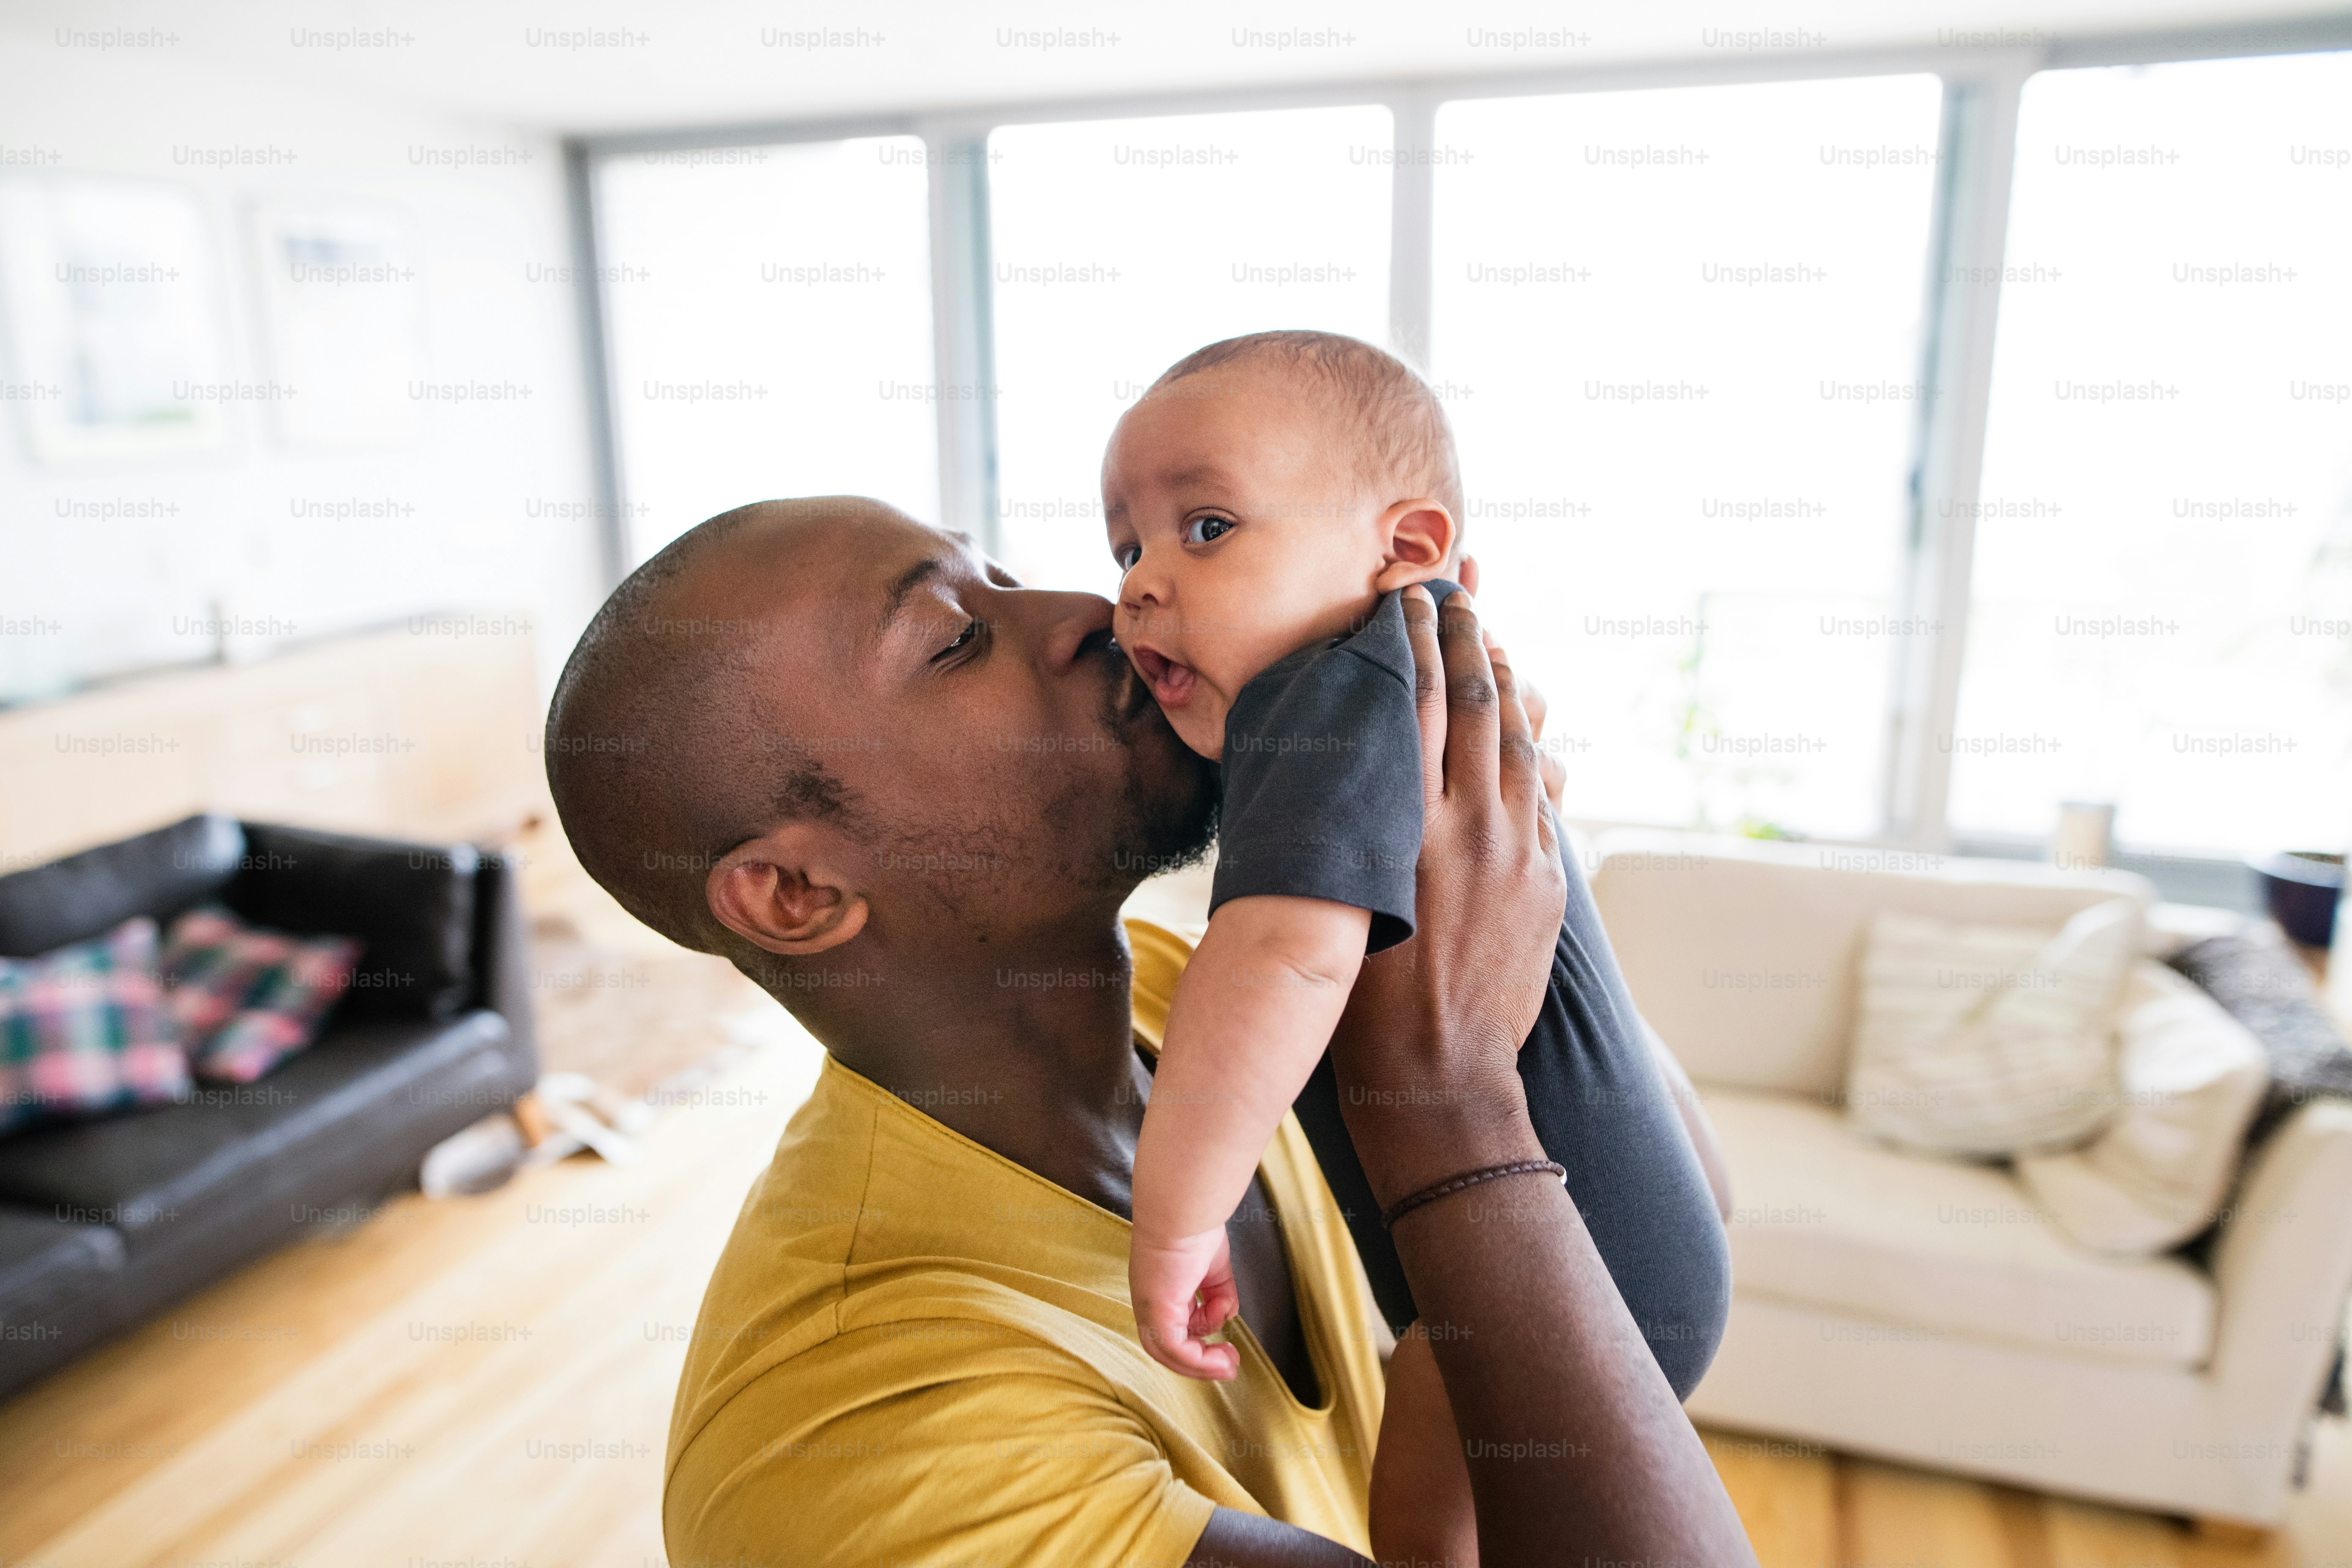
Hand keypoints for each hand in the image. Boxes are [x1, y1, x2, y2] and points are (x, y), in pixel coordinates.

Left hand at [1130, 1224, 1240, 1380]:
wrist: (1184, 1207)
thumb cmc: (1195, 1226)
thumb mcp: (1213, 1267)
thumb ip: (1219, 1293)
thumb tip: (1226, 1315)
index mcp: (1157, 1289)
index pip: (1170, 1329)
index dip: (1197, 1342)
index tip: (1224, 1346)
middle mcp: (1147, 1301)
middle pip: (1166, 1347)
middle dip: (1199, 1361)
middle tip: (1229, 1364)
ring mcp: (1149, 1306)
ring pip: (1168, 1353)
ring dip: (1201, 1365)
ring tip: (1230, 1364)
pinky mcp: (1158, 1309)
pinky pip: (1176, 1348)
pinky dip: (1200, 1359)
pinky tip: (1224, 1355)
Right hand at [1327, 587, 1564, 1208]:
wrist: (1437, 1077)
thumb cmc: (1358, 998)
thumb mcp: (1331, 897)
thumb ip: (1345, 822)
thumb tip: (1344, 753)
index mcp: (1405, 827)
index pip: (1414, 702)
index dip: (1416, 638)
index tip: (1410, 594)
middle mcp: (1469, 827)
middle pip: (1473, 702)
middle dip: (1466, 635)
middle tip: (1455, 587)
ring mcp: (1519, 850)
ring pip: (1516, 737)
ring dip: (1503, 677)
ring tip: (1489, 634)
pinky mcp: (1547, 877)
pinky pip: (1538, 789)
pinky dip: (1526, 742)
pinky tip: (1518, 717)